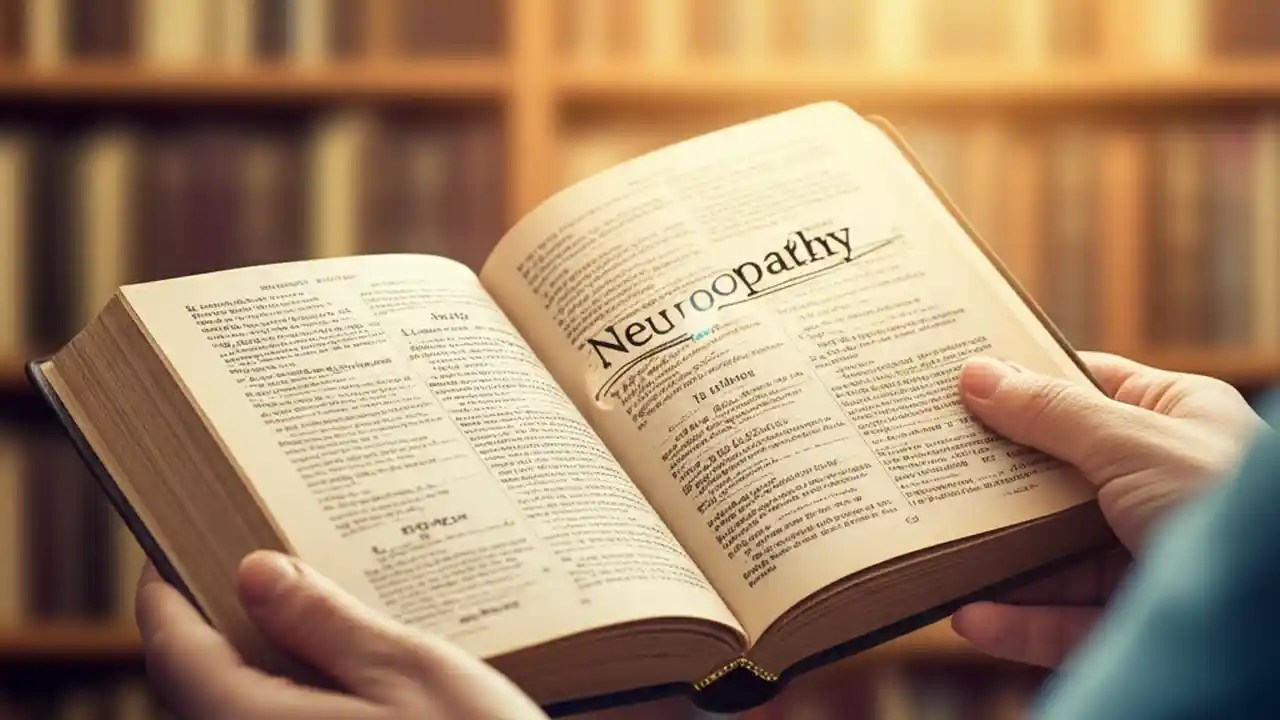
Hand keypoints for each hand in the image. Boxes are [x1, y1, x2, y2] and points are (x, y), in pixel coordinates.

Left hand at [136, 551, 547, 719]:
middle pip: (201, 686)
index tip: (168, 551)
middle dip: (220, 624)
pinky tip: (345, 670)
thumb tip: (257, 573)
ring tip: (309, 608)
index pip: (175, 654)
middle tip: (253, 564)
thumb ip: (326, 622)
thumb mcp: (410, 672)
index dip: (163, 598)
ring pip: (241, 710)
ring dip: (261, 660)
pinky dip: (293, 693)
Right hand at [949, 351, 1267, 666]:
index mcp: (1177, 421)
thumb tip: (974, 374)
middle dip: (994, 478)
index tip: (956, 384)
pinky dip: (1018, 623)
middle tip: (926, 464)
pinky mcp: (1136, 618)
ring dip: (996, 557)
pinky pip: (1065, 621)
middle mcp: (1161, 484)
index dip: (1024, 384)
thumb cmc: (1226, 506)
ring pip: (1054, 554)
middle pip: (1057, 476)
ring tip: (935, 550)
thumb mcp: (1133, 442)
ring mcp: (1147, 553)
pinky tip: (971, 615)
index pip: (1087, 388)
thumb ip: (1050, 414)